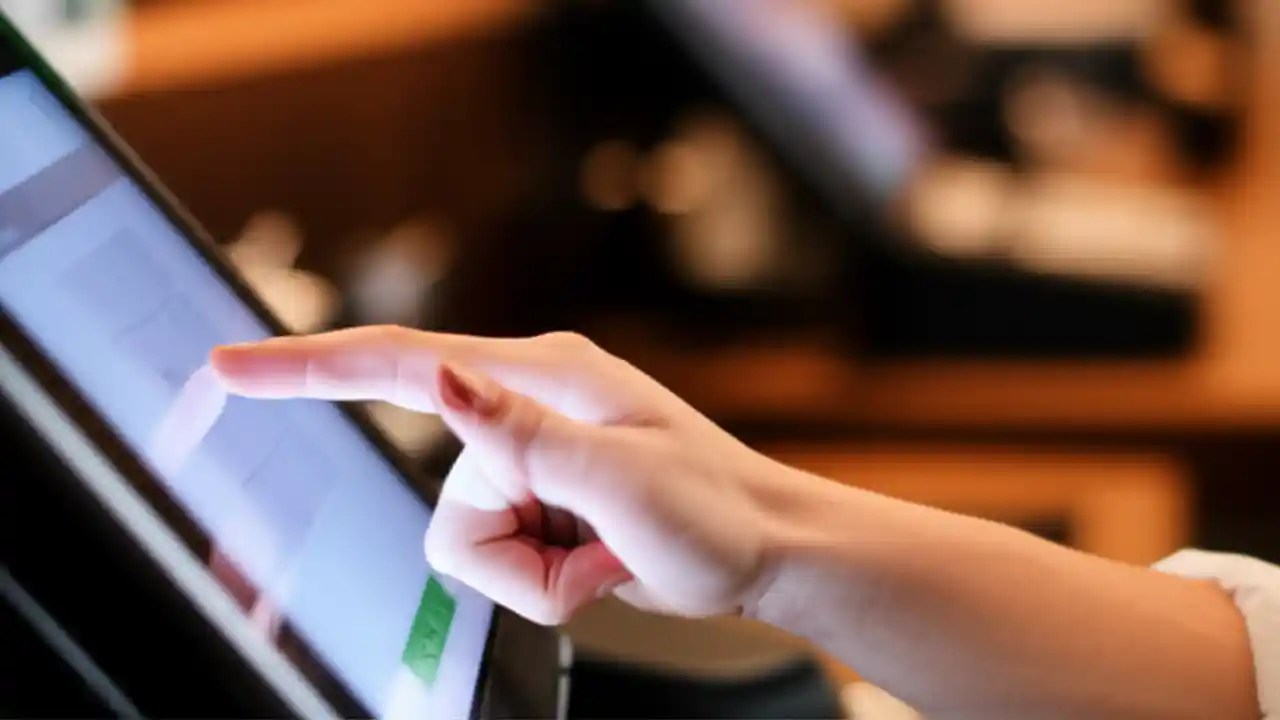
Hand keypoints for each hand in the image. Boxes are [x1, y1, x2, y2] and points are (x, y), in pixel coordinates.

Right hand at [211, 327, 788, 624]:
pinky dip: (543, 582)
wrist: (763, 550)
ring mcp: (529, 460)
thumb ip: (521, 432)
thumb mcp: (620, 476)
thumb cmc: (716, 509)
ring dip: (533, 573)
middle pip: (444, 501)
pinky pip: (493, 559)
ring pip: (463, 542)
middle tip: (593, 548)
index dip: (308, 366)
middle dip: (511, 555)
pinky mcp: (536, 500)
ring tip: (603, 556)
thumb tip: (441, 381)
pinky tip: (598, 562)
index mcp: (541, 379)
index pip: (404, 366)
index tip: (231, 363)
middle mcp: (524, 412)